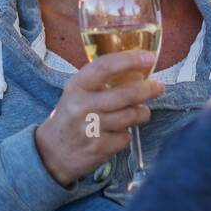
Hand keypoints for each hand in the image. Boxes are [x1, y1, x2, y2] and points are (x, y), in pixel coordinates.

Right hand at [34, 49, 165, 187]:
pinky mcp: (98, 148)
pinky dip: (126, 134)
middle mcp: (82, 105)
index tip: (148, 57)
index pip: (104, 67)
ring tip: (142, 111)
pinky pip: (125, 137)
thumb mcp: (77, 93)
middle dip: (147, 89)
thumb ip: (100, 81)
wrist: (51, 153)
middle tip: (159, 87)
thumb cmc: (71, 117)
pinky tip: (118, 133)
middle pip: (125, 94)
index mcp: (76, 86)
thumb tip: (137, 68)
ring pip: (130, 116)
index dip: (129, 60)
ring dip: (142, 113)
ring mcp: (90, 128)